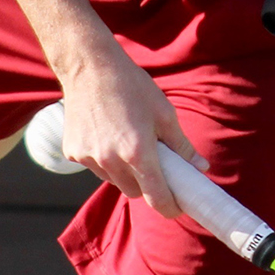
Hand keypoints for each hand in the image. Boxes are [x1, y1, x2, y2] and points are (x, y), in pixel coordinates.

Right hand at [58, 43, 208, 216]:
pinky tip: (106, 134)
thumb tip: (200, 168)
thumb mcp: (164, 113)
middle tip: (154, 163)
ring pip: (115, 181)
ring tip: (127, 141)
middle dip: (148, 185)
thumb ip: (182, 146)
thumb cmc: (132, 86)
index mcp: (138, 152)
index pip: (157, 199)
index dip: (171, 207)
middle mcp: (111, 160)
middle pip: (135, 192)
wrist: (89, 66)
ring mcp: (89, 158)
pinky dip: (105, 160)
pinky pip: (96, 167)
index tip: (178, 207)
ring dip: (125, 172)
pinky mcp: (73, 152)